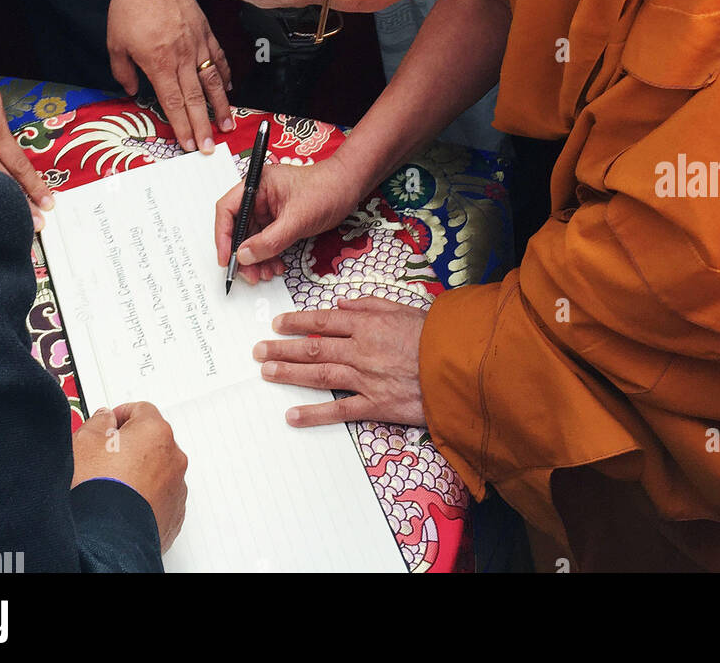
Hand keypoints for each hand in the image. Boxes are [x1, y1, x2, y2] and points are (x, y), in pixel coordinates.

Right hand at [72, 402, 187, 553]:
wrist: (104, 539)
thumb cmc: (96, 490)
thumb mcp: (83, 442)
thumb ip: (98, 422)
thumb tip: (105, 419)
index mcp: (155, 432)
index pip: (141, 410)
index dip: (120, 416)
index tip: (108, 426)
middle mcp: (173, 457)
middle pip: (152, 440)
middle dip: (131, 446)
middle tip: (105, 458)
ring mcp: (176, 488)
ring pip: (158, 470)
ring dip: (140, 473)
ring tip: (112, 486)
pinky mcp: (173, 515)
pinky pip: (160, 497)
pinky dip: (145, 497)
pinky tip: (123, 504)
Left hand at [107, 0, 233, 152]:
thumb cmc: (131, 5)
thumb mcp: (115, 41)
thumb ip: (123, 70)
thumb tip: (132, 90)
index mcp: (159, 63)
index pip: (173, 102)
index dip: (182, 126)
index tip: (188, 144)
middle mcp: (182, 57)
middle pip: (196, 99)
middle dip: (203, 127)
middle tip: (210, 148)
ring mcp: (197, 45)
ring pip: (212, 83)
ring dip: (220, 107)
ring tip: (226, 125)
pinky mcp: (206, 33)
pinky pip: (218, 59)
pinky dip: (225, 75)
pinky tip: (228, 89)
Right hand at [215, 152, 360, 281]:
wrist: (350, 188)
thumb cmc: (326, 190)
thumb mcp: (297, 219)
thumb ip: (269, 240)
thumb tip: (244, 257)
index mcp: (257, 184)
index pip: (228, 209)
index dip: (223, 236)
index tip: (227, 259)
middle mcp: (259, 195)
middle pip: (238, 227)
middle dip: (243, 254)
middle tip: (249, 274)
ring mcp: (269, 207)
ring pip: (252, 238)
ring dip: (256, 258)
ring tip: (264, 274)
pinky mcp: (279, 219)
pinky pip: (266, 240)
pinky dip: (268, 255)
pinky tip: (275, 266)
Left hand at [254, 297, 427, 425]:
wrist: (460, 367)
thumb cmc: (437, 336)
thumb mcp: (406, 308)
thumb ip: (373, 304)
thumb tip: (344, 304)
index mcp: (369, 324)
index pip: (324, 320)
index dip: (298, 321)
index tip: (278, 323)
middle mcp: (361, 349)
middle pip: (314, 347)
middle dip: (283, 348)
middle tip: (259, 350)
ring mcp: (366, 378)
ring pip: (319, 374)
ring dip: (289, 373)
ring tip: (267, 372)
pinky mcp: (375, 405)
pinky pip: (338, 411)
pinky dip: (314, 414)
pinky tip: (293, 415)